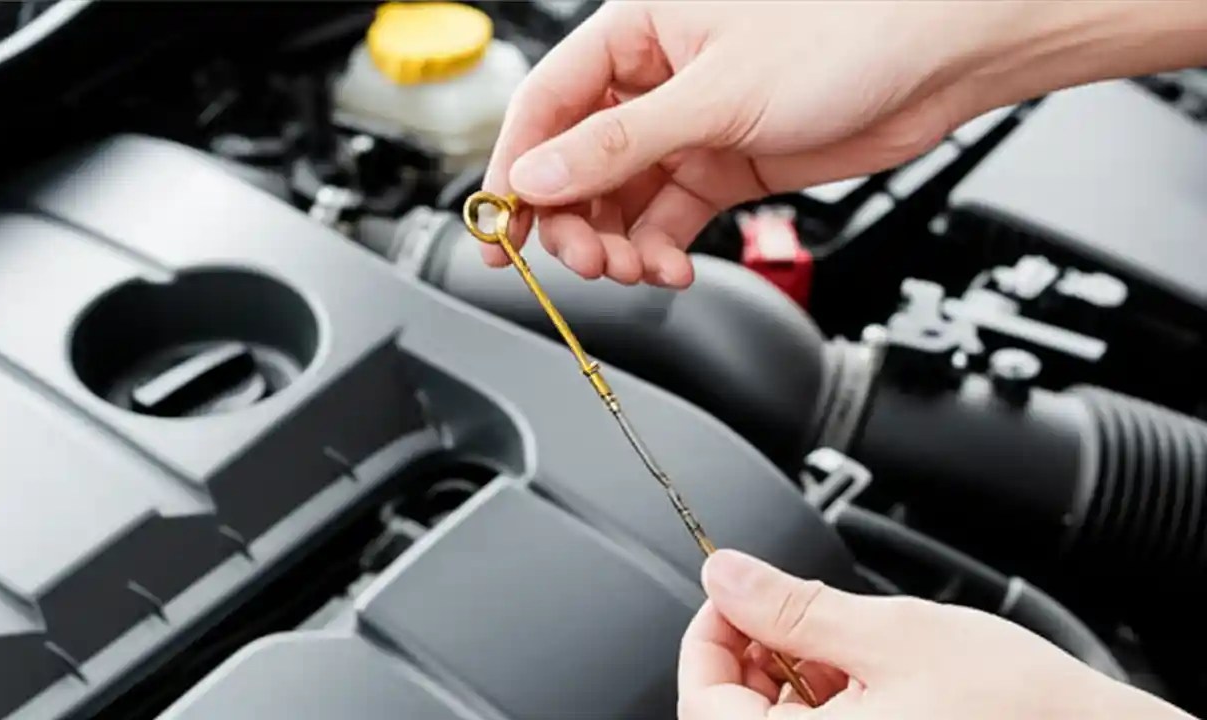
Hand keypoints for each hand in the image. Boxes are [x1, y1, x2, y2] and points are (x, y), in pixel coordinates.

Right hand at [484, 1, 1206, 287]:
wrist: (940, 62)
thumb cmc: (848, 33)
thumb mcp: (716, 93)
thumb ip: (621, 143)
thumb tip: (539, 177)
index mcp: (637, 32)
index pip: (547, 106)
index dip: (515, 170)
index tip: (498, 227)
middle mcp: (655, 81)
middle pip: (577, 163)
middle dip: (571, 221)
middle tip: (581, 263)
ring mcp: (689, 127)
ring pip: (620, 200)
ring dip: (617, 245)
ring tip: (633, 271)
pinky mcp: (724, 166)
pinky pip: (668, 219)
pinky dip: (661, 251)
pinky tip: (670, 269)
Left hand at [678, 549, 1195, 718]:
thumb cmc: (1018, 708)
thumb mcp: (893, 635)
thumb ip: (794, 607)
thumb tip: (726, 575)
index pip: (704, 702)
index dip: (708, 635)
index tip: (729, 592)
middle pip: (734, 714)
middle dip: (754, 650)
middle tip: (788, 607)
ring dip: (790, 674)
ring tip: (842, 639)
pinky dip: (824, 700)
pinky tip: (861, 671)